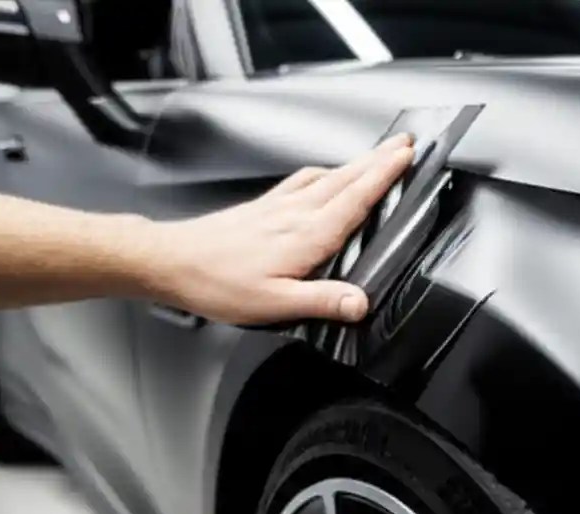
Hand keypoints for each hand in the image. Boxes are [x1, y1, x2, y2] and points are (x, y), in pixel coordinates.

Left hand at [145, 134, 414, 324]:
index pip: (356, 199)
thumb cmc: (218, 284)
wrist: (171, 261)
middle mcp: (296, 213)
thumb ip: (322, 301)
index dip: (384, 176)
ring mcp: (279, 206)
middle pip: (347, 179)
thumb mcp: (274, 303)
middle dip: (380, 160)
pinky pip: (303, 181)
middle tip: (407, 143)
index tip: (407, 157)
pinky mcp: (264, 207)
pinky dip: (326, 172)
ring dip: (358, 163)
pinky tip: (328, 174)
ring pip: (328, 177)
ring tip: (380, 154)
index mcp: (307, 235)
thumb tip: (362, 303)